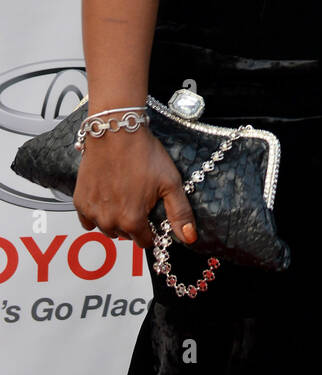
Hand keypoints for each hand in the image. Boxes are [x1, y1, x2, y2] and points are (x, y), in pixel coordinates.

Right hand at [74, 124, 195, 250]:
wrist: (116, 133)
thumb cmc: (143, 155)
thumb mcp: (170, 183)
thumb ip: (180, 214)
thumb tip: (188, 238)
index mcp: (132, 221)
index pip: (144, 241)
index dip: (152, 230)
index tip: (152, 215)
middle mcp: (109, 221)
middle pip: (125, 234)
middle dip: (134, 222)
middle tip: (139, 199)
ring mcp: (92, 212)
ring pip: (107, 228)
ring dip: (115, 218)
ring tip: (124, 194)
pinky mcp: (80, 201)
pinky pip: (88, 219)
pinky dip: (97, 212)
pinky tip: (107, 196)